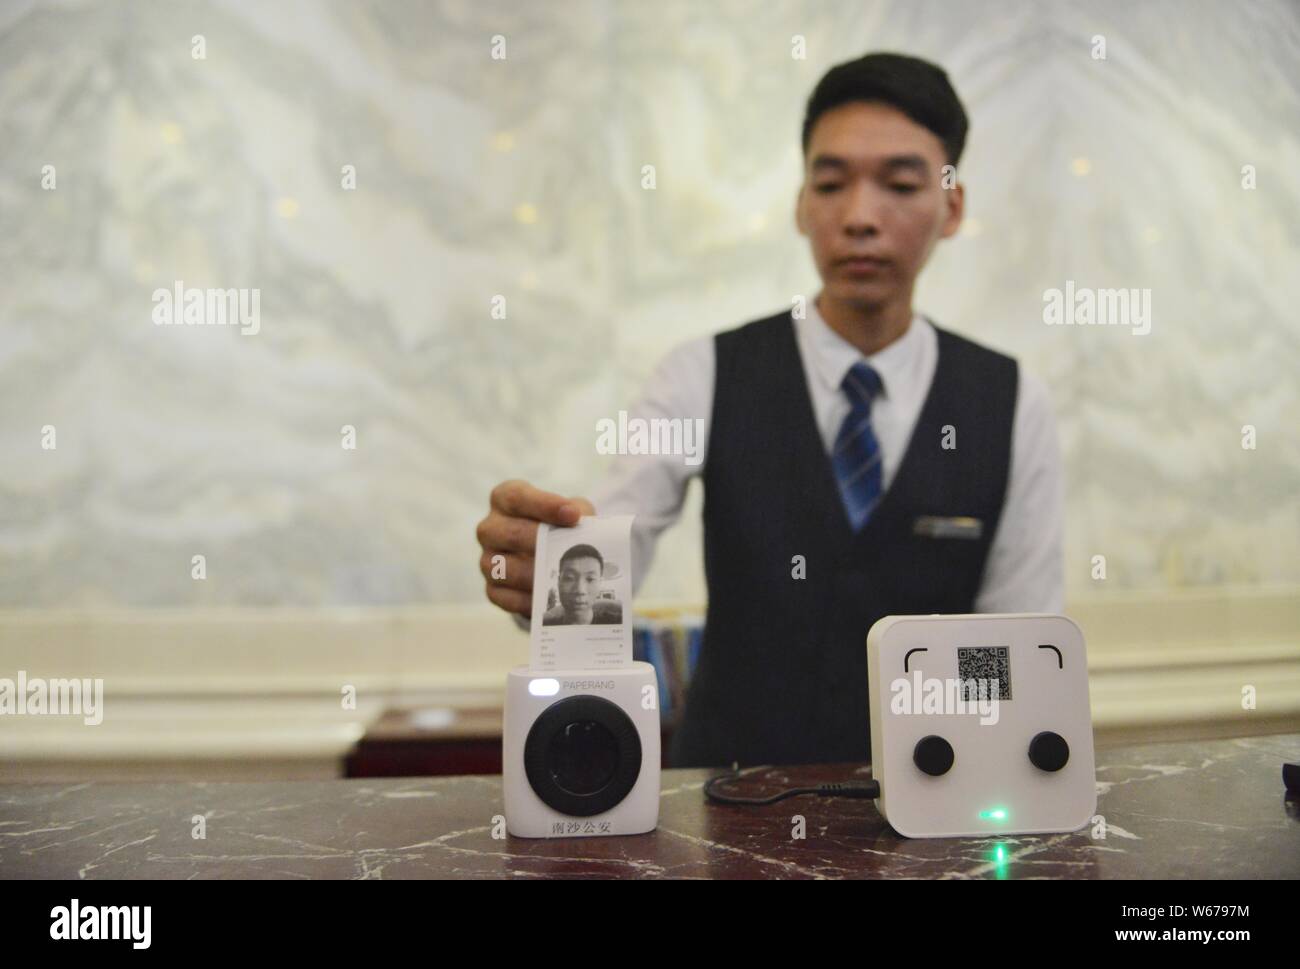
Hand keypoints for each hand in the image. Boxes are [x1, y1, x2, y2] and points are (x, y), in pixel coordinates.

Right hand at [476, 479, 594, 616]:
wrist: (552, 555)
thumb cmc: (561, 526)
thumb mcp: (572, 512)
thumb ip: (577, 513)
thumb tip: (583, 526)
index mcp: (506, 499)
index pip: (516, 497)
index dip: (543, 505)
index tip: (572, 515)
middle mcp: (490, 528)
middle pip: (507, 533)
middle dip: (538, 541)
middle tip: (564, 549)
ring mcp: (487, 559)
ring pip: (501, 567)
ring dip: (532, 574)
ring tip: (558, 577)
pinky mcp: (492, 588)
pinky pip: (502, 595)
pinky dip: (525, 599)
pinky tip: (547, 597)